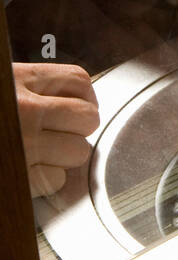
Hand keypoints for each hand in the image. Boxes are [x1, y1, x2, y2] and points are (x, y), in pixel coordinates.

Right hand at [12, 62, 99, 196]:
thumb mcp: (3, 85)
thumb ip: (30, 87)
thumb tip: (70, 94)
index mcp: (16, 80)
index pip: (78, 80)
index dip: (83, 96)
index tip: (74, 105)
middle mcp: (24, 110)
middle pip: (88, 117)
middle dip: (76, 128)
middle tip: (52, 132)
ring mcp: (23, 145)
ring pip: (79, 151)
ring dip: (62, 155)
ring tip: (34, 151)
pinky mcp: (20, 178)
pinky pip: (57, 180)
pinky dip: (44, 179)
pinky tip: (26, 169)